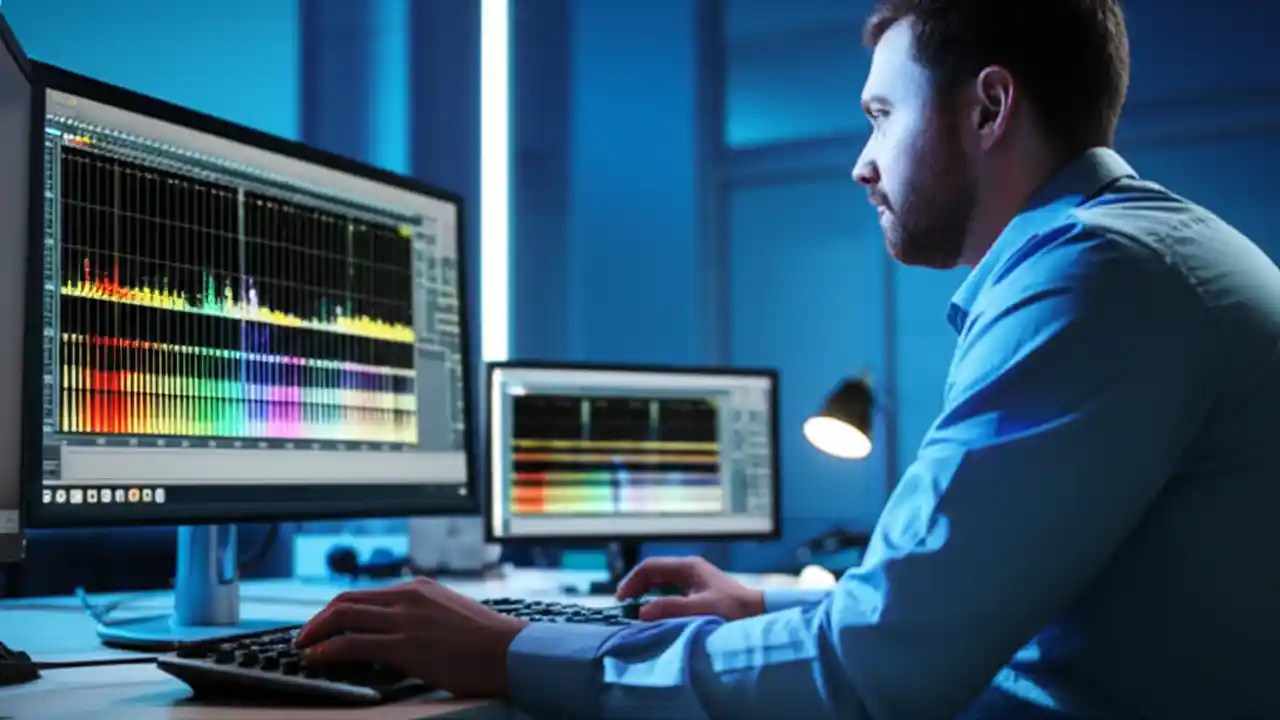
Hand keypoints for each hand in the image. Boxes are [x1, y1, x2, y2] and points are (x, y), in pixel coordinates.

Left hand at [293, 577, 528, 697]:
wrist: (512, 652)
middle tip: (303, 636)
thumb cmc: (488, 643)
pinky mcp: (405, 645)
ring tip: (301, 647)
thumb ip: (423, 618)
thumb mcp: (451, 617)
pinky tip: (315, 658)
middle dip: (319, 619)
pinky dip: (327, 650)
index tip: (323, 625)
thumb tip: (398, 637)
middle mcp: (408, 597)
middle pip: (346, 600)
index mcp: (419, 589)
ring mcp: (405, 620)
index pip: (365, 594)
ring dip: (315, 632)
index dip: (337, 610)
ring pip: (344, 617)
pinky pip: (353, 644)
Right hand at [616, 556, 763, 621]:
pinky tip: (652, 612)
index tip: (621, 598)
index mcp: (688, 567)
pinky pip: (668, 590)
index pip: (650, 567)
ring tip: (634, 610)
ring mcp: (692, 578)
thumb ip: (671, 608)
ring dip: (645, 594)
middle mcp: (688, 568)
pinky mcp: (695, 590)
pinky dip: (656, 599)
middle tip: (624, 606)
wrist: (756, 612)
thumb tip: (642, 612)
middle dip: (636, 587)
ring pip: (659, 581)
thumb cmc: (732, 609)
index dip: (632, 581)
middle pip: (653, 572)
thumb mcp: (700, 608)